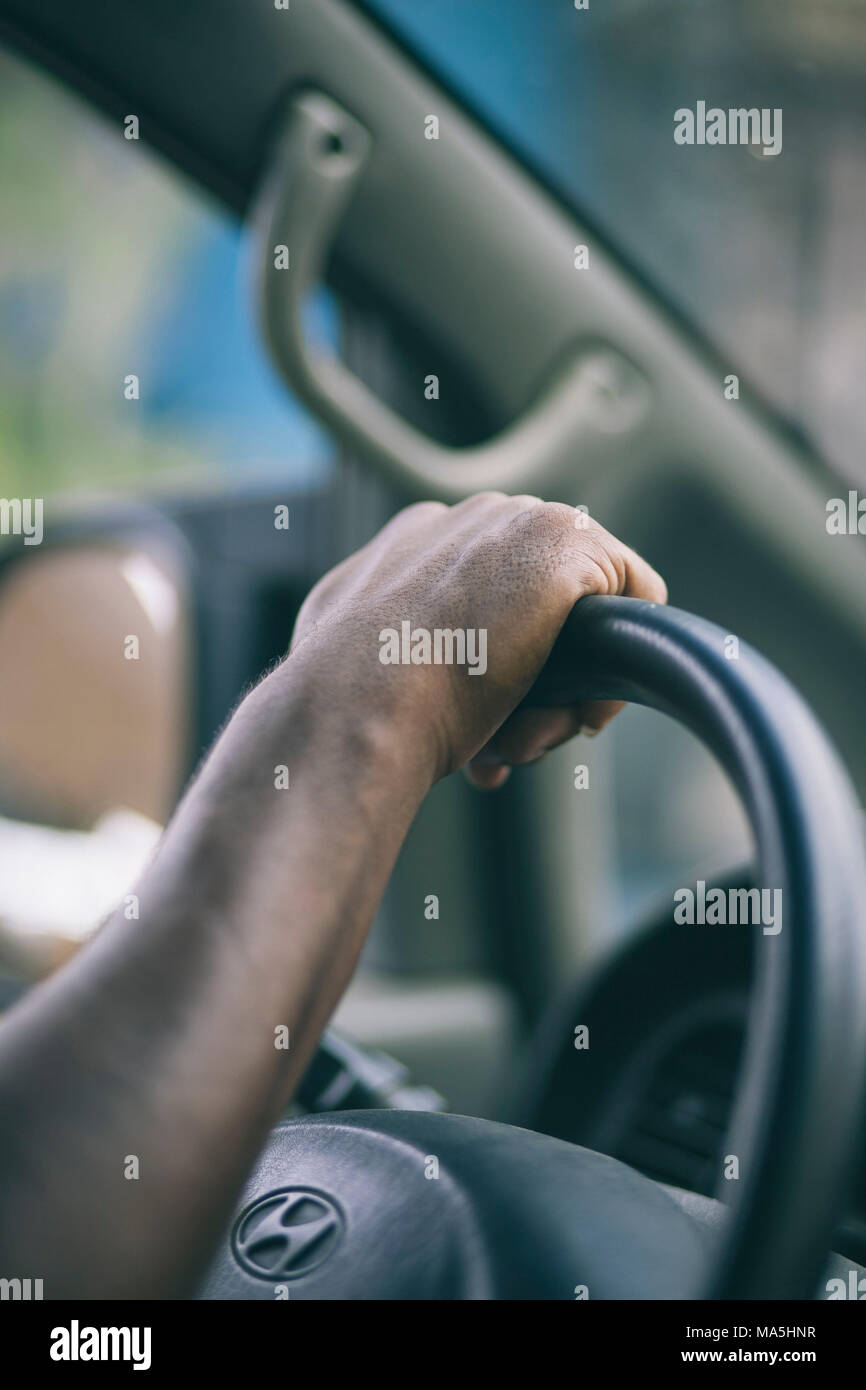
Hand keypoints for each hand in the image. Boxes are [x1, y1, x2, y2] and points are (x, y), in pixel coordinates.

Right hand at [290, 493, 666, 787]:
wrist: (359, 704)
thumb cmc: (347, 698)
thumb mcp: (344, 648)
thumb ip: (384, 627)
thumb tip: (401, 646)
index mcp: (418, 535)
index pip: (495, 589)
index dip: (500, 658)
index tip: (486, 714)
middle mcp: (475, 517)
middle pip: (546, 602)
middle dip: (538, 678)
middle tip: (513, 740)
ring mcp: (524, 524)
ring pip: (586, 613)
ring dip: (563, 691)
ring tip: (522, 744)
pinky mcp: (568, 548)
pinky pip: (637, 596)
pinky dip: (619, 664)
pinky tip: (582, 716)